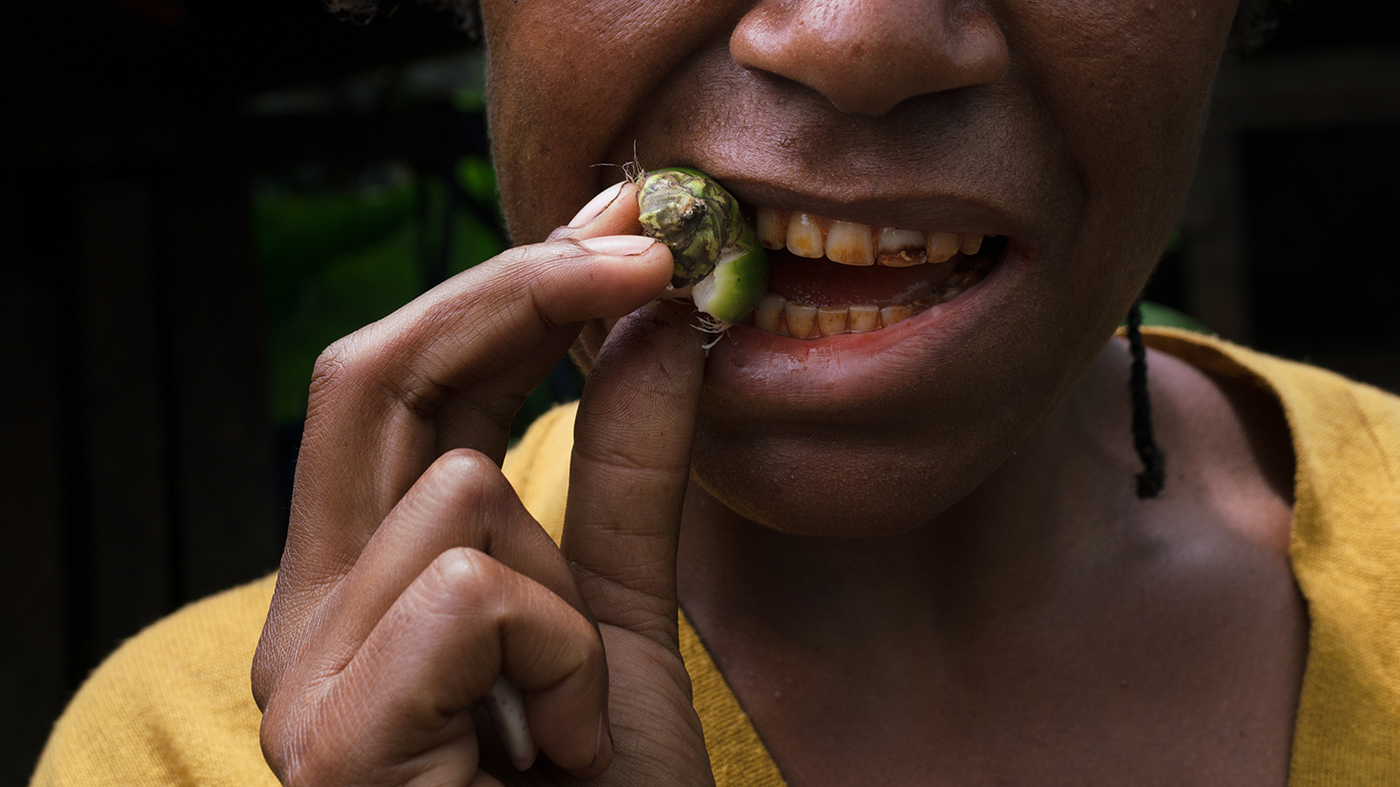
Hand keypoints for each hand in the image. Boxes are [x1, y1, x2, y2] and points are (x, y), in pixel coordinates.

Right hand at [252, 182, 715, 785]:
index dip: (505, 282)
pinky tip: (560, 752)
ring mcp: (306, 681)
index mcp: (362, 575)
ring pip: (452, 496)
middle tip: (646, 255)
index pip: (395, 376)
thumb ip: (627, 471)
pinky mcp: (336, 744)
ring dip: (571, 597)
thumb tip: (657, 320)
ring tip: (579, 711)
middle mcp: (306, 612)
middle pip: (366, 371)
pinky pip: (475, 597)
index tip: (623, 220)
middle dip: (517, 296)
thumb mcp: (623, 612)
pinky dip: (562, 665)